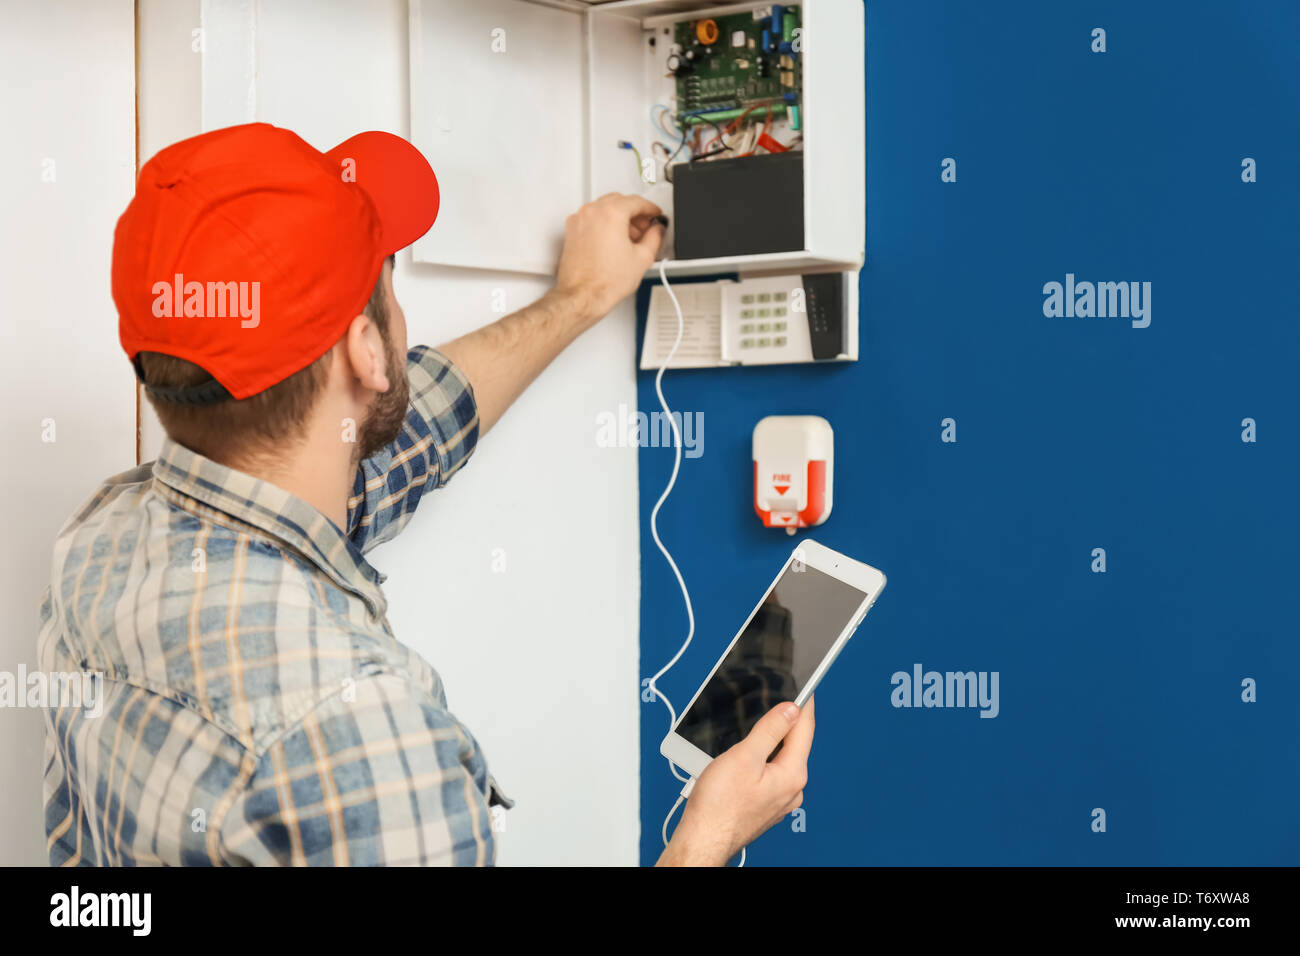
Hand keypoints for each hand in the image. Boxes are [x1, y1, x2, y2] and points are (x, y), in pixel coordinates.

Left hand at [553, 192, 664, 324]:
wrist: (582, 296)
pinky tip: (614, 240)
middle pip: (619, 201)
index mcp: (611, 214)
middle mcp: (592, 212)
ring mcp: (579, 220)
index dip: (651, 209)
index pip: (637, 201)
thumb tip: (657, 230)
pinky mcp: (572, 231)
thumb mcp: (642, 258)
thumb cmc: (605, 282)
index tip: (655, 214)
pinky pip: (591, 218)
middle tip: (646, 226)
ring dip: (619, 217)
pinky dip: (604, 223)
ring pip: (604, 208)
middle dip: (635, 213)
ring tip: (631, 237)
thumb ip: (655, 237)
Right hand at [657, 698, 814, 866]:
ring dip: (771, 743)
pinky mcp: (765, 805)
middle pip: (794, 745)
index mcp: (792, 775)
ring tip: (757, 727)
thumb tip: (791, 709)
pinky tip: (746, 758)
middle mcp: (791, 790)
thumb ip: (770, 730)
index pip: (804, 730)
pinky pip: (770, 775)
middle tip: (778, 700)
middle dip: (786, 723)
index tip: (807, 687)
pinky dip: (762, 760)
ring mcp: (779, 800)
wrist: (703, 838)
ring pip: (780, 760)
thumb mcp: (744, 757)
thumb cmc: (719, 806)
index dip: (804, 705)